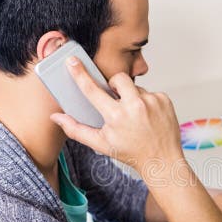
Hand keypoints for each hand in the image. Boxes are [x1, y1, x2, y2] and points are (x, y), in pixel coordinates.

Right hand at [50, 57, 182, 174]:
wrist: (162, 160)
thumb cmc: (130, 153)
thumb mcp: (101, 144)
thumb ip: (76, 130)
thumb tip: (56, 117)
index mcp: (116, 116)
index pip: (92, 90)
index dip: (80, 74)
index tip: (72, 61)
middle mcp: (135, 106)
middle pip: (118, 78)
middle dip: (114, 85)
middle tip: (116, 100)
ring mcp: (152, 101)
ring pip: (135, 87)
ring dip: (132, 98)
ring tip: (136, 117)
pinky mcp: (164, 99)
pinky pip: (150, 92)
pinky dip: (147, 102)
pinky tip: (148, 117)